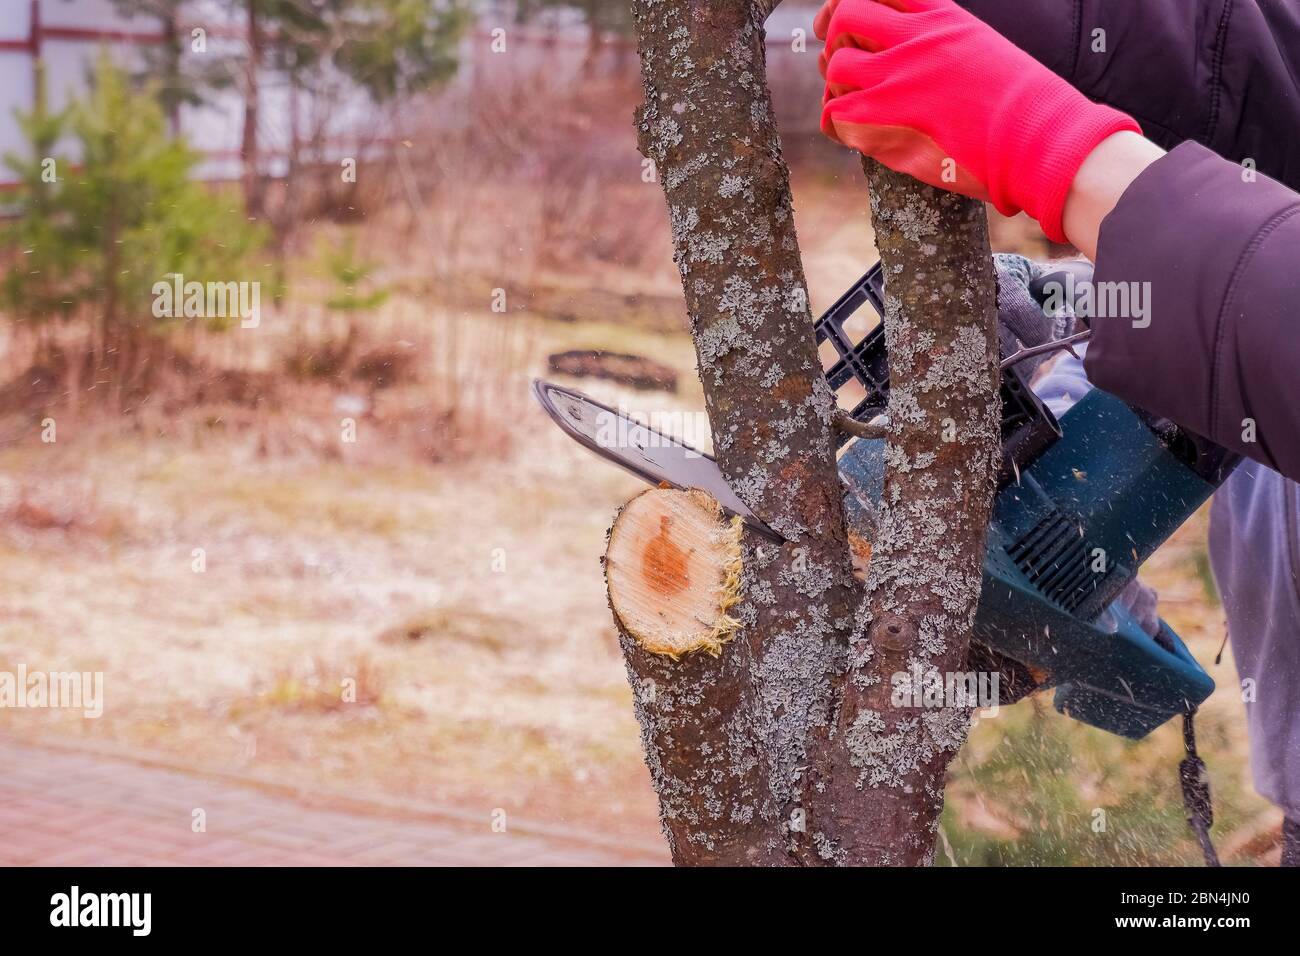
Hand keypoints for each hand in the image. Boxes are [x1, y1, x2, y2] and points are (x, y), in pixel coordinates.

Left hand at [814, 0, 1140, 242]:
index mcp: (943, 16)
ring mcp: (900, 77)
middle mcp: (916, 39)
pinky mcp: (887, 119)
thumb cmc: (1023, 108)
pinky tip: (850, 132)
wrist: (1040, 140)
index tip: (840, 21)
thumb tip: (907, 59)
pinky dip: (836, 123)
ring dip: (837, 86)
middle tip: (837, 63)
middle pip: (847, 15)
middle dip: (833, 38)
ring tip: (855, 106)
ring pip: (836, 66)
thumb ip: (943, 45)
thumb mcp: (983, 51)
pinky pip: (836, 113)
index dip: (849, 2)